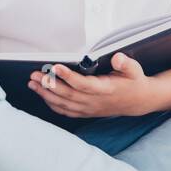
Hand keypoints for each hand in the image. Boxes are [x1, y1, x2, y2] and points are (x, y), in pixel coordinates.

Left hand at [28, 52, 156, 117]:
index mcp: (105, 89)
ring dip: (46, 94)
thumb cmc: (133, 81)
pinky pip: (66, 111)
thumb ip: (125, 64)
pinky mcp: (86, 112)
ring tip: (33, 83)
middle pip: (68, 94)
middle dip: (49, 85)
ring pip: (64, 104)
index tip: (55, 66)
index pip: (83, 84)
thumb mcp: (134, 70)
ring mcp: (89, 109)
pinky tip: (43, 95)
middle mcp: (95, 101)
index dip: (68, 76)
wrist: (138, 101)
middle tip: (35, 75)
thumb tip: (118, 57)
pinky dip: (52, 104)